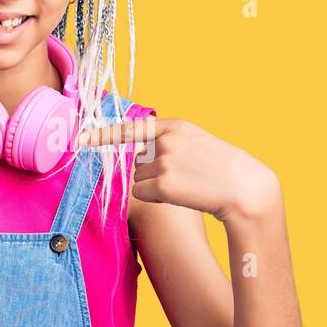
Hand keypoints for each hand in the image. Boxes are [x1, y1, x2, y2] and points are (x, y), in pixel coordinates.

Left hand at [75, 117, 279, 222]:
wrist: (245, 188)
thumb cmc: (222, 170)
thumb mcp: (197, 144)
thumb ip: (168, 144)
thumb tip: (138, 158)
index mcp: (175, 126)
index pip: (132, 128)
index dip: (104, 135)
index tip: (81, 140)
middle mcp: (166, 140)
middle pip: (136, 162)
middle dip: (151, 173)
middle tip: (183, 178)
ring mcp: (164, 162)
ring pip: (138, 179)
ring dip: (153, 187)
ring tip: (186, 186)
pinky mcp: (163, 184)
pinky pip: (141, 194)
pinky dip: (155, 199)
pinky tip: (179, 196)